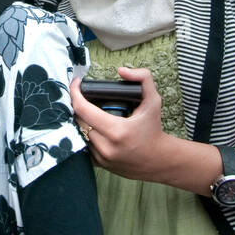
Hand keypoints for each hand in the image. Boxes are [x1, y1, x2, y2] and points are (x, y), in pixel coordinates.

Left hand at [69, 67, 172, 181]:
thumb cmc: (154, 129)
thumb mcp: (154, 101)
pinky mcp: (99, 164)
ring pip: (78, 133)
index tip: (76, 83)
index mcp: (117, 131)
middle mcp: (106, 147)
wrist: (159, 159)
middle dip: (77, 105)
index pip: (83, 109)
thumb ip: (143, 79)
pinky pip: (83, 144)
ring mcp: (101, 158)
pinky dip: (84, 133)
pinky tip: (90, 124)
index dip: (75, 93)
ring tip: (85, 108)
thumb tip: (121, 70)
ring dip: (80, 119)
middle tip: (82, 94)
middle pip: (78, 120)